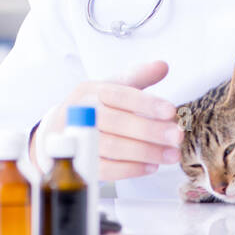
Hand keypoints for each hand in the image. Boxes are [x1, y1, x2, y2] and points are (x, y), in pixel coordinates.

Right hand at [30, 60, 182, 180]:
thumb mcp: (112, 87)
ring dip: (145, 152)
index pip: (120, 94)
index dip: (146, 103)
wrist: (58, 132)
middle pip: (116, 122)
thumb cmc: (93, 107)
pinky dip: (131, 169)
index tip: (170, 111)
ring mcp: (78, 139)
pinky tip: (152, 166)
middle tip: (176, 136)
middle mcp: (81, 113)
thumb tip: (162, 66)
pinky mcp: (80, 163)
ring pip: (112, 146)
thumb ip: (138, 77)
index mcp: (91, 91)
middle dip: (150, 130)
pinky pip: (105, 169)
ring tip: (171, 154)